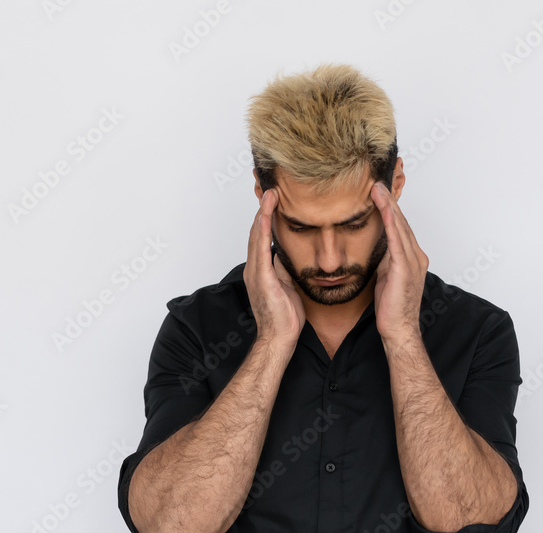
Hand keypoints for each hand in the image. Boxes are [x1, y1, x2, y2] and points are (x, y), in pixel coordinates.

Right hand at [243, 188, 305, 348]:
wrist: (279, 338)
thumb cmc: (285, 316)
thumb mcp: (287, 285)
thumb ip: (283, 268)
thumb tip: (288, 255)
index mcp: (261, 268)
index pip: (263, 235)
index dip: (267, 215)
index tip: (273, 197)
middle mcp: (254, 266)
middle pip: (257, 230)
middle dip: (262, 208)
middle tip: (268, 185)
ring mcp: (255, 271)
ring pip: (257, 234)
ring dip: (262, 212)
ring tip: (270, 193)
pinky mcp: (261, 277)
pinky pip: (261, 247)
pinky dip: (263, 228)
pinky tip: (266, 214)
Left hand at [370, 181, 427, 345]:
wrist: (399, 329)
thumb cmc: (391, 307)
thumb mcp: (386, 275)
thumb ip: (385, 258)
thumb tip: (376, 246)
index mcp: (412, 257)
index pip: (400, 226)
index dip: (390, 208)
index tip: (379, 191)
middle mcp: (416, 255)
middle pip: (401, 222)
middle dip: (389, 200)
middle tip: (377, 181)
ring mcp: (413, 261)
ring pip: (399, 226)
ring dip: (388, 205)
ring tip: (376, 188)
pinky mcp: (404, 268)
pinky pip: (396, 240)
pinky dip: (390, 223)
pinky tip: (383, 209)